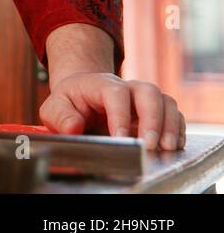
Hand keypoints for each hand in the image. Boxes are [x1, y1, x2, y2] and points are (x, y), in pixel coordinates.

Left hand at [39, 72, 185, 149]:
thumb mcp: (54, 107)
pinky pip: (174, 114)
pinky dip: (177, 129)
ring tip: (166, 147)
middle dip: (152, 119)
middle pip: (148, 93)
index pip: (116, 94)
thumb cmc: (69, 102)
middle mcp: (127, 87)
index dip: (120, 116)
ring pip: (166, 102)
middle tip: (148, 144)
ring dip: (170, 125)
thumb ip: (60, 116)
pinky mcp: (156, 111)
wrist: (82, 95)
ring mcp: (143, 98)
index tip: (120, 138)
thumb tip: (73, 127)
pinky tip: (173, 145)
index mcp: (100, 84)